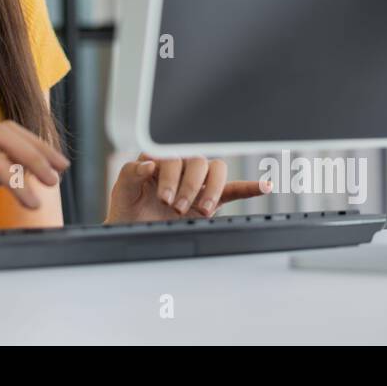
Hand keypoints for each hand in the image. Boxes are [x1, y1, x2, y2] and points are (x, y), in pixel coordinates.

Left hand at [105, 153, 269, 223]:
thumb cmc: (127, 208)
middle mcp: (181, 166)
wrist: (132, 231)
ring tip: (200, 209)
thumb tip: (149, 163)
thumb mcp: (121, 189)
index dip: (172, 173)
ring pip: (216, 170)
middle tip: (176, 206)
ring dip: (211, 188)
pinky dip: (250, 187)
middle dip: (189, 185)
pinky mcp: (210, 199)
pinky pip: (233, 189)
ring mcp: (197, 183)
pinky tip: (265, 186)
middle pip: (198, 161)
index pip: (176, 154)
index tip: (164, 195)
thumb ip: (131, 172)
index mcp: (160, 158)